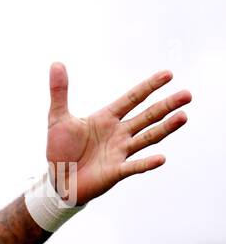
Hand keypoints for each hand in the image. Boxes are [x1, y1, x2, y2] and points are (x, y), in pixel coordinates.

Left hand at [46, 64, 189, 205]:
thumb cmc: (60, 149)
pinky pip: (134, 167)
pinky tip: (161, 159)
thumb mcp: (57, 118)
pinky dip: (146, 163)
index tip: (168, 74)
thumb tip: (56, 64)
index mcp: (107, 118)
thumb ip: (59, 92)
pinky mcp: (115, 172)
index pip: (132, 98)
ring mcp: (120, 152)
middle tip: (187, 95)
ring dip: (165, 128)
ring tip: (183, 116)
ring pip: (147, 138)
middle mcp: (119, 133)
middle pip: (147, 116)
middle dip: (166, 105)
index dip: (149, 86)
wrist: (57, 179)